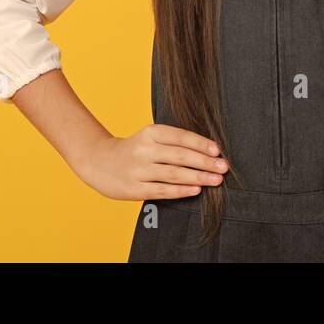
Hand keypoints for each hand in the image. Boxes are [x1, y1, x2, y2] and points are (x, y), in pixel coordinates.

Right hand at [78, 124, 228, 201]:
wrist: (99, 162)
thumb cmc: (135, 149)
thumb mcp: (150, 137)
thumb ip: (173, 142)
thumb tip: (208, 152)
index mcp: (150, 132)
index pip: (180, 137)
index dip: (201, 143)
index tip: (218, 150)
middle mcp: (144, 149)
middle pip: (180, 156)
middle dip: (205, 162)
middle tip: (223, 167)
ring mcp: (138, 170)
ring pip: (174, 174)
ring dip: (198, 177)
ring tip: (216, 180)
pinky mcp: (134, 188)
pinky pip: (162, 190)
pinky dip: (181, 191)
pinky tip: (196, 190)